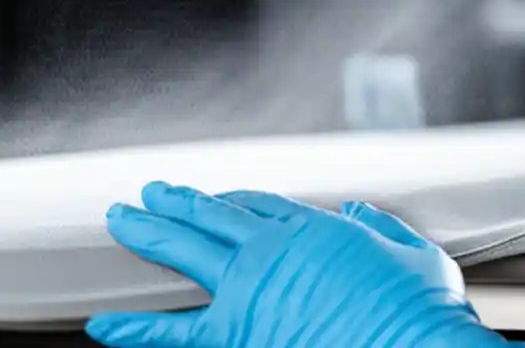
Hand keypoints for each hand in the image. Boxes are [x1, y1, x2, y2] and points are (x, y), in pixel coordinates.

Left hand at [86, 182, 522, 347]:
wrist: (413, 346)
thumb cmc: (420, 310)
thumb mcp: (415, 254)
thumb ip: (381, 230)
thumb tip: (359, 214)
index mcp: (317, 229)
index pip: (261, 205)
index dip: (234, 200)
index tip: (217, 199)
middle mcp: (276, 250)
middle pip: (213, 216)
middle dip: (179, 201)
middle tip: (152, 192)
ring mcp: (250, 290)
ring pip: (186, 249)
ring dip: (149, 231)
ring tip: (121, 218)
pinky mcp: (237, 332)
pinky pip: (174, 330)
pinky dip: (137, 328)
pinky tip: (104, 326)